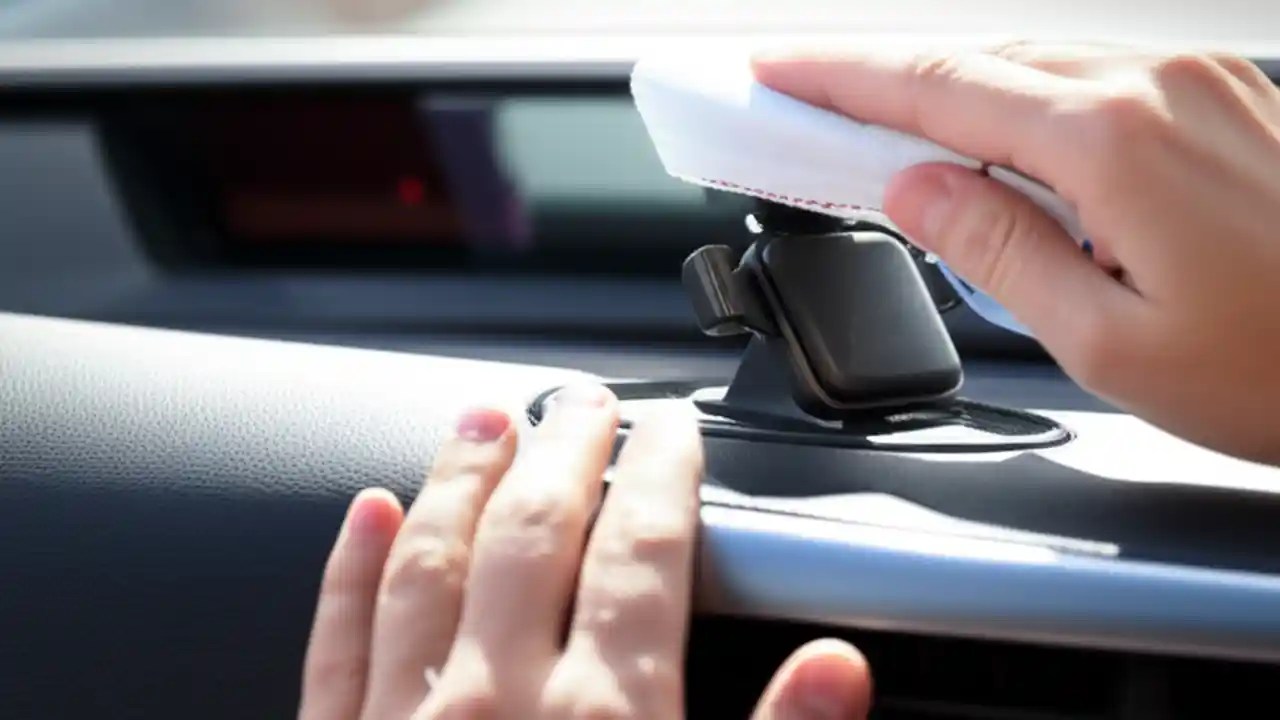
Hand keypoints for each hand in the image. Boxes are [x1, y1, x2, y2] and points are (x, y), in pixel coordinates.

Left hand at [298, 383, 872, 718]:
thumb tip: (837, 668)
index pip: (642, 557)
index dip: (665, 476)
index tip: (675, 428)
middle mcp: (496, 703)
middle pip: (535, 535)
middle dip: (566, 452)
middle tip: (582, 400)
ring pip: (430, 562)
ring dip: (460, 478)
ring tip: (484, 419)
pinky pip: (335, 643)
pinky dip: (349, 572)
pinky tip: (364, 514)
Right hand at [754, 43, 1279, 463]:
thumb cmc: (1279, 370)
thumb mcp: (1108, 344)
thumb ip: (997, 251)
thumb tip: (916, 188)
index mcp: (1111, 143)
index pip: (935, 91)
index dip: (841, 80)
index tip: (778, 71)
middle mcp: (1155, 85)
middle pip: (977, 64)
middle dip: (884, 81)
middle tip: (813, 105)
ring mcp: (1198, 80)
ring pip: (1035, 66)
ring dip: (954, 93)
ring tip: (893, 134)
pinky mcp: (1224, 95)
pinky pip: (1093, 79)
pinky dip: (1024, 102)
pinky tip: (1001, 141)